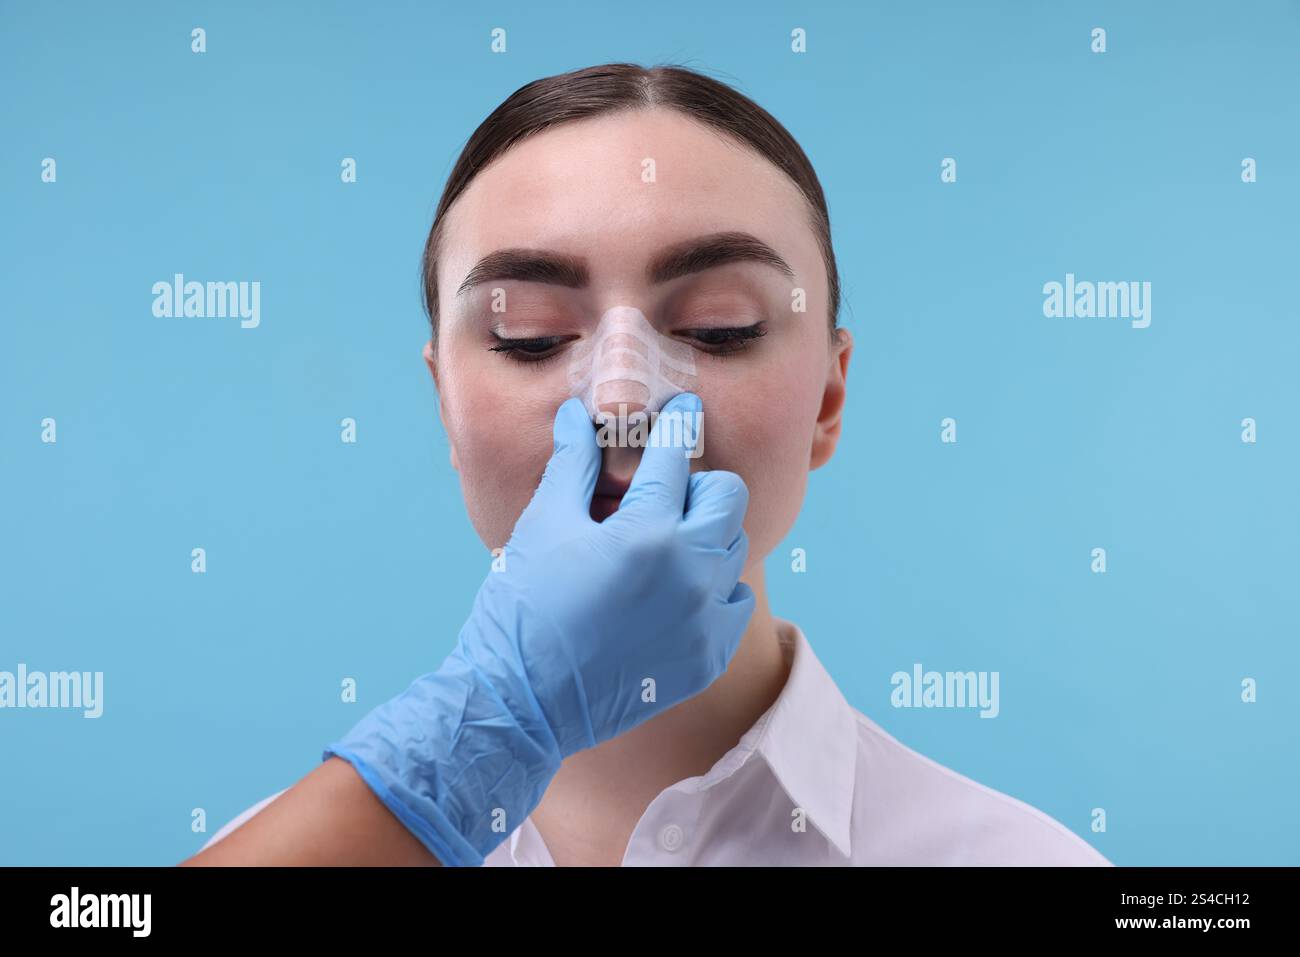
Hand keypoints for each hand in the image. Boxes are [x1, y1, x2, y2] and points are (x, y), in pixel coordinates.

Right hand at [324, 392, 754, 864]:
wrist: (520, 705)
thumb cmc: (523, 609)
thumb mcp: (544, 527)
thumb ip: (571, 466)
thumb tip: (576, 415)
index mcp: (647, 533)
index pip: (677, 457)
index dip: (679, 424)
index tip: (684, 409)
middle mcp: (689, 574)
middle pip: (728, 498)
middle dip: (700, 484)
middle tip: (667, 491)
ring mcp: (704, 620)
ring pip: (733, 549)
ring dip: (704, 536)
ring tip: (663, 544)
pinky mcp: (707, 658)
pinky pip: (734, 604)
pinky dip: (712, 591)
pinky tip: (674, 592)